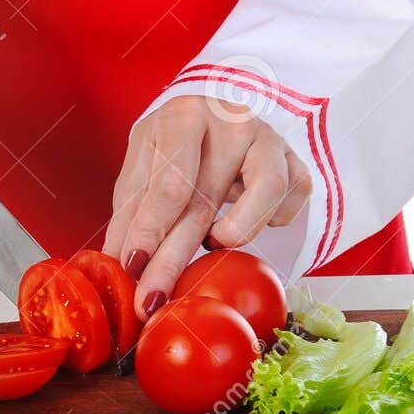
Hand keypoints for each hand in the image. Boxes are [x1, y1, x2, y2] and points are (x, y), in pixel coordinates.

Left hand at [103, 96, 311, 318]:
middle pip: (204, 200)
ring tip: (212, 244)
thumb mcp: (144, 165)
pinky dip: (272, 220)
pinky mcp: (296, 160)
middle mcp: (232, 121)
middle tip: (153, 297)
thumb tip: (118, 265)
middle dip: (173, 258)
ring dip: (237, 231)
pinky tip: (245, 223)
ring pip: (266, 192)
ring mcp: (269, 139)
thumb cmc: (176, 146)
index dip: (149, 231)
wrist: (217, 115)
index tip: (132, 268)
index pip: (168, 184)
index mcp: (184, 115)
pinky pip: (293, 199)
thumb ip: (131, 211)